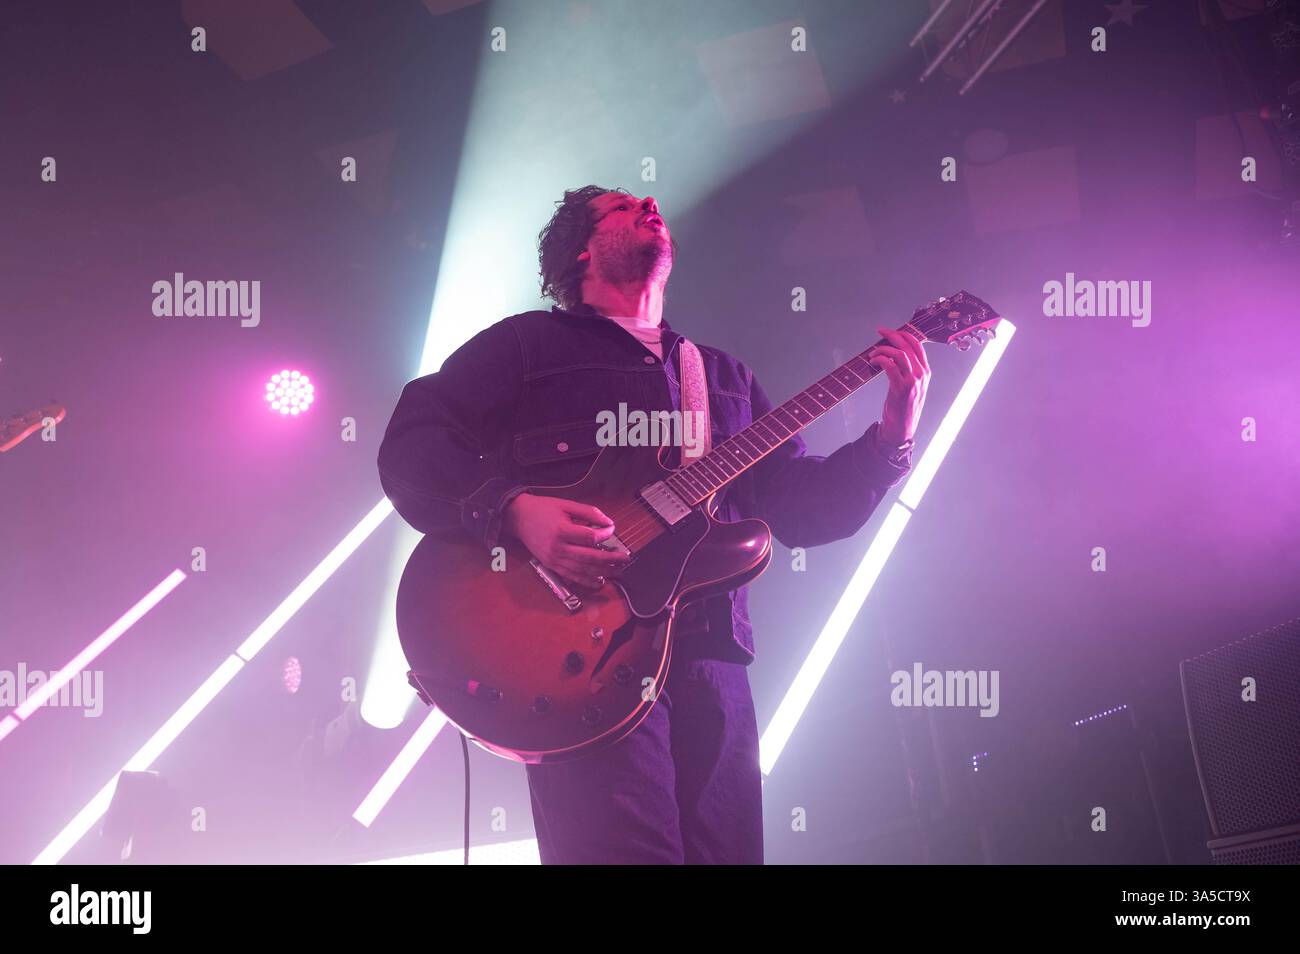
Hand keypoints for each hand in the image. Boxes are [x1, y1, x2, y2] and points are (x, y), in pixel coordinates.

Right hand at [502, 492, 630, 590]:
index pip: (590, 537)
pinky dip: (587, 581)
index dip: (605, 534)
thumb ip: (589, 513)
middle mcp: (558, 548)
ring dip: (603, 572)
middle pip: (590, 557)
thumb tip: (608, 523)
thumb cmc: (543, 510)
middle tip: (625, 558)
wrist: (519, 518)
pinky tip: (600, 581)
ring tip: (618, 571)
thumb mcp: (567, 505)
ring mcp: (554, 560)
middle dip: (611, 559)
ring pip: (583, 570)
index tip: (612, 530)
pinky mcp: (552, 566)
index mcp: (562, 531)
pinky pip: (572, 577)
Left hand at [867, 326, 929, 443]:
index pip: (918, 345)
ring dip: (883, 349)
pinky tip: (873, 362)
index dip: (904, 334)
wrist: (902, 428)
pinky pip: (890, 365)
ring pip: (899, 354)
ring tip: (872, 353)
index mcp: (926, 372)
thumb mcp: (911, 386)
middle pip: (907, 346)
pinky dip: (880, 359)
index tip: (891, 331)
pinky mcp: (901, 387)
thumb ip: (907, 371)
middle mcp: (922, 374)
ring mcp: (912, 381)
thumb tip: (892, 354)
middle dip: (892, 335)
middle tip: (880, 331)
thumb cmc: (903, 407)